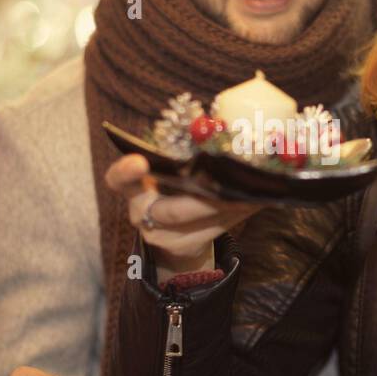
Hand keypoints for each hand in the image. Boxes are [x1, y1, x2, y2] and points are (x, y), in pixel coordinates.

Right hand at [103, 153, 262, 278]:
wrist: (174, 236)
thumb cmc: (173, 189)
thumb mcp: (168, 172)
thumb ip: (182, 155)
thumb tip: (222, 128)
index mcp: (134, 188)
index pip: (118, 180)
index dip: (125, 172)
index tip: (139, 161)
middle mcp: (143, 214)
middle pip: (170, 211)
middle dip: (203, 200)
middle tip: (228, 185)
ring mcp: (163, 236)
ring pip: (198, 223)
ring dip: (229, 206)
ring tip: (253, 190)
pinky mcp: (186, 246)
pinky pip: (215, 230)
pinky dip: (239, 212)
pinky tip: (257, 199)